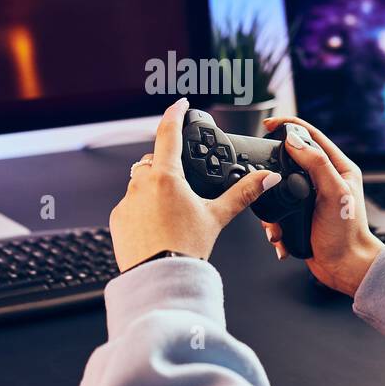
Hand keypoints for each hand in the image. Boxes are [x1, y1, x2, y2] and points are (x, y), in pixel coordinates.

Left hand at [109, 98, 281, 271]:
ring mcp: (126, 201)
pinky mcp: (118, 219)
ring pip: (140, 183)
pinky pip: (130, 204)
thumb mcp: (217, 216)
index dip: (175, 114)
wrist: (159, 280)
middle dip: (167, 165)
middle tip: (184, 183)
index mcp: (165, 176)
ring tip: (173, 211)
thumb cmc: (185, 249)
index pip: (168, 132)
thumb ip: (242, 193)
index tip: (180, 104)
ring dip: (154, 188)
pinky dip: (143, 209)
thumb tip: (267, 178)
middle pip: (153, 160)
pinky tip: (159, 226)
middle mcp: (141, 184)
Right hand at [260, 116, 383, 296]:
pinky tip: (278, 232)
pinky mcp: (301, 214)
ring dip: (272, 202)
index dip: (290, 127)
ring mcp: (312, 197)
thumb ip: (317, 165)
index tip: (269, 124)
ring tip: (275, 218)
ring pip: (280, 185)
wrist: (344, 268)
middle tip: (261, 174)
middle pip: (292, 158)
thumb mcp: (334, 193)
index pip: (312, 136)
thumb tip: (295, 141)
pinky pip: (279, 208)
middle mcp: (325, 179)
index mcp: (339, 168)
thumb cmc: (347, 235)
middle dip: (274, 167)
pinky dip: (273, 221)